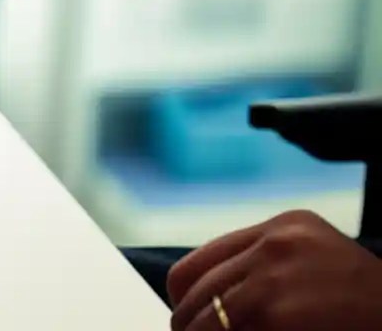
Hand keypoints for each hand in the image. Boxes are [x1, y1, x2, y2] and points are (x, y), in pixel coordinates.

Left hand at [167, 210, 381, 329]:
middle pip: (196, 291)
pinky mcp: (275, 314)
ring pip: (206, 320)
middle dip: (190, 323)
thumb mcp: (313, 261)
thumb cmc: (365, 303)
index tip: (185, 315)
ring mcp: (272, 277)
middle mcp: (273, 243)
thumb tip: (205, 297)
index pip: (199, 261)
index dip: (184, 296)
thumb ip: (264, 265)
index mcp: (283, 226)